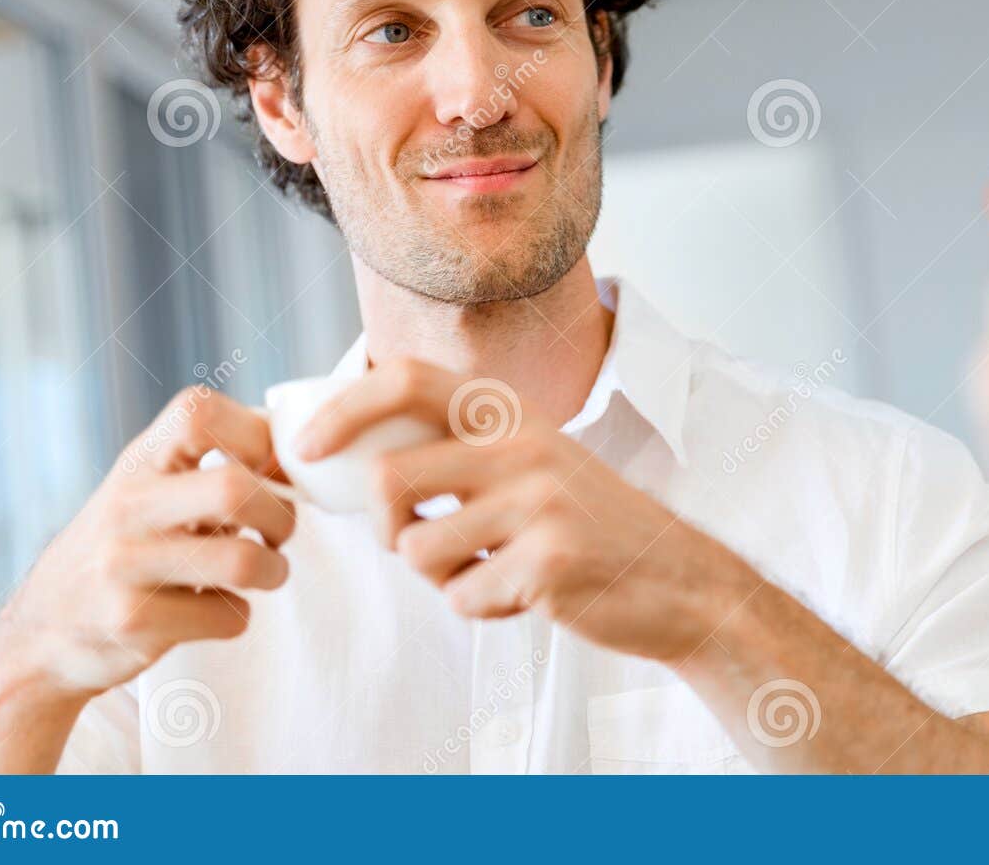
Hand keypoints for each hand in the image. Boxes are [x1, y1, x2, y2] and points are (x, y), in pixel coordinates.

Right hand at [0, 386, 297, 698]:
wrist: (43, 633)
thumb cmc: (126, 549)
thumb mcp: (151, 489)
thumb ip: (213, 465)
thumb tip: (297, 448)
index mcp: (140, 461)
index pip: (198, 411)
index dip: (255, 433)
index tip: (270, 470)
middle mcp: (127, 505)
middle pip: (233, 488)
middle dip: (281, 515)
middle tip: (280, 533)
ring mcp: (123, 564)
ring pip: (242, 560)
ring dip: (274, 571)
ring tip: (265, 573)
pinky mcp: (130, 620)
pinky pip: (227, 616)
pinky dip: (236, 616)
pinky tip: (211, 610)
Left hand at [296, 359, 755, 663]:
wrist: (681, 580)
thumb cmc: (592, 524)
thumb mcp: (533, 460)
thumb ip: (464, 449)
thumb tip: (362, 458)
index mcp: (511, 412)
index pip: (405, 378)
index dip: (343, 407)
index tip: (308, 446)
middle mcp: (522, 445)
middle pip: (388, 478)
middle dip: (381, 527)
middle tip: (410, 541)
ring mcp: (536, 504)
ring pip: (416, 551)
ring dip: (439, 578)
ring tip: (489, 571)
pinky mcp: (548, 562)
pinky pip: (463, 598)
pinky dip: (482, 610)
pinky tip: (526, 595)